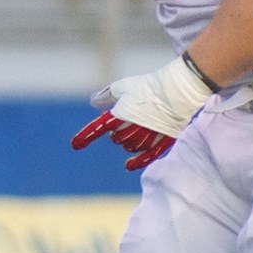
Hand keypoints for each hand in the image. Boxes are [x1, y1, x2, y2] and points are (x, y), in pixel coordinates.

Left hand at [71, 57, 215, 170]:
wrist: (178, 89)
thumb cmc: (149, 85)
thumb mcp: (122, 86)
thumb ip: (106, 96)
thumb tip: (93, 102)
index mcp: (121, 113)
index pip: (99, 127)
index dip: (86, 136)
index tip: (75, 145)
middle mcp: (133, 127)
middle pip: (117, 139)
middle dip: (117, 135)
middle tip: (124, 125)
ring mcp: (149, 134)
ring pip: (131, 146)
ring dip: (128, 144)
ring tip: (133, 133)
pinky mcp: (163, 139)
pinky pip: (148, 155)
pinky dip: (137, 161)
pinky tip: (128, 166)